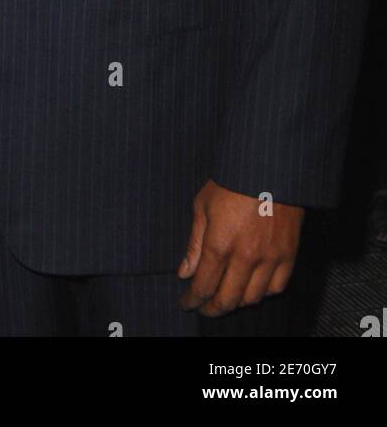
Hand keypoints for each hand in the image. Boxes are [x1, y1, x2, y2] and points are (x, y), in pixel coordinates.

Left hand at [177, 180, 303, 315]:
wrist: (269, 164)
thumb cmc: (231, 180)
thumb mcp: (203, 205)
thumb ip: (195, 243)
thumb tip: (184, 272)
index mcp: (220, 244)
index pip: (204, 286)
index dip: (193, 299)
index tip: (186, 302)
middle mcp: (245, 256)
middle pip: (227, 299)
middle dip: (211, 308)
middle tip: (203, 307)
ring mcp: (270, 257)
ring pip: (252, 298)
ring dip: (236, 302)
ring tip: (226, 297)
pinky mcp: (289, 253)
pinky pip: (277, 287)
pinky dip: (263, 292)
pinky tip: (253, 287)